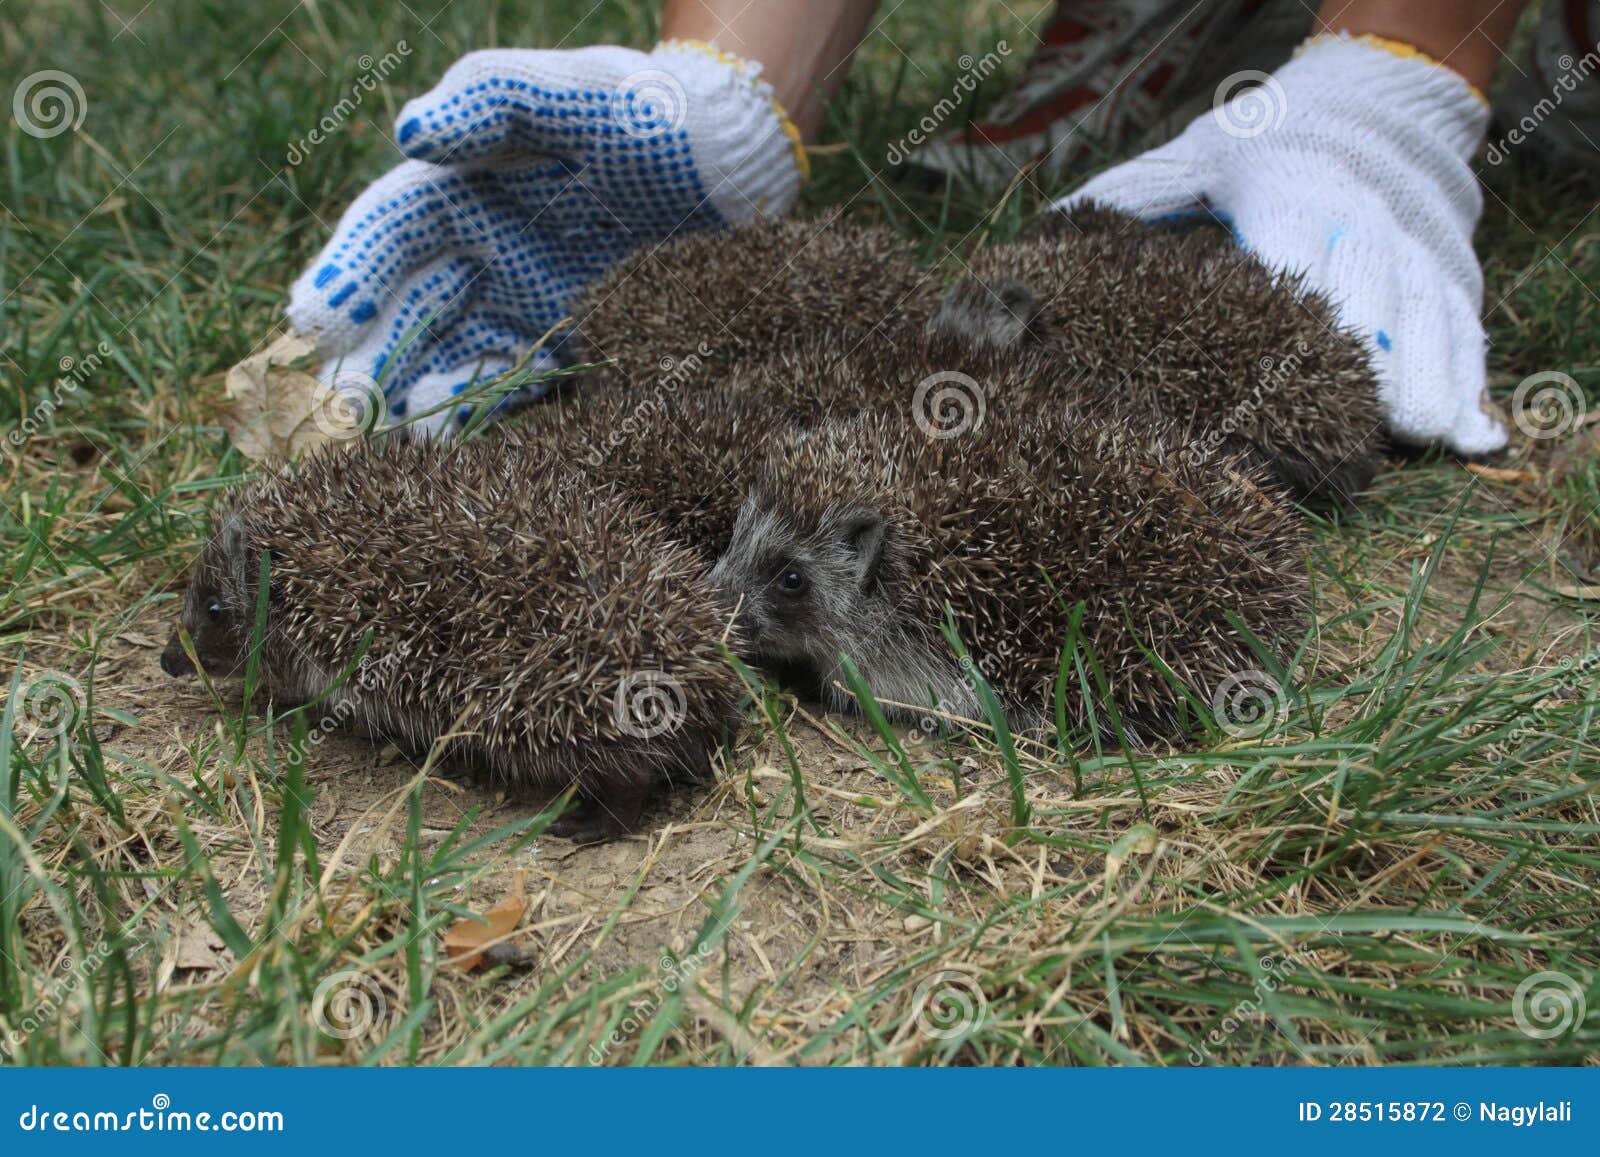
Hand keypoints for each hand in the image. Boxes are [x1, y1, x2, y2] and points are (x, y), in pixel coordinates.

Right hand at [287, 42, 802, 432]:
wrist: (728, 163)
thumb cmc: (643, 111)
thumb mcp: (573, 90)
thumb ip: (493, 99)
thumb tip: (411, 132)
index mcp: (465, 188)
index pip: (389, 232)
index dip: (349, 272)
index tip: (314, 320)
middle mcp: (481, 253)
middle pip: (406, 308)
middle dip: (364, 356)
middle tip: (331, 405)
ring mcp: (521, 305)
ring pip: (448, 356)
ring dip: (411, 396)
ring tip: (384, 437)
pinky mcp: (567, 345)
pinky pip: (515, 386)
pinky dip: (484, 412)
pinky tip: (460, 440)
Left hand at [1057, 35, 1506, 455]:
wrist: (1375, 98)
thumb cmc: (1268, 143)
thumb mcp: (1199, 154)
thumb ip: (1138, 192)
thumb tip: (1052, 225)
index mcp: (1292, 190)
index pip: (1298, 244)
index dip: (1305, 299)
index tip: (1303, 354)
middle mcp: (1362, 217)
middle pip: (1377, 289)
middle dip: (1379, 354)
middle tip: (1375, 422)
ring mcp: (1416, 246)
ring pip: (1434, 314)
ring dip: (1434, 377)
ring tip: (1426, 435)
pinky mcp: (1453, 270)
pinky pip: (1468, 328)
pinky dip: (1473, 381)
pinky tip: (1473, 435)